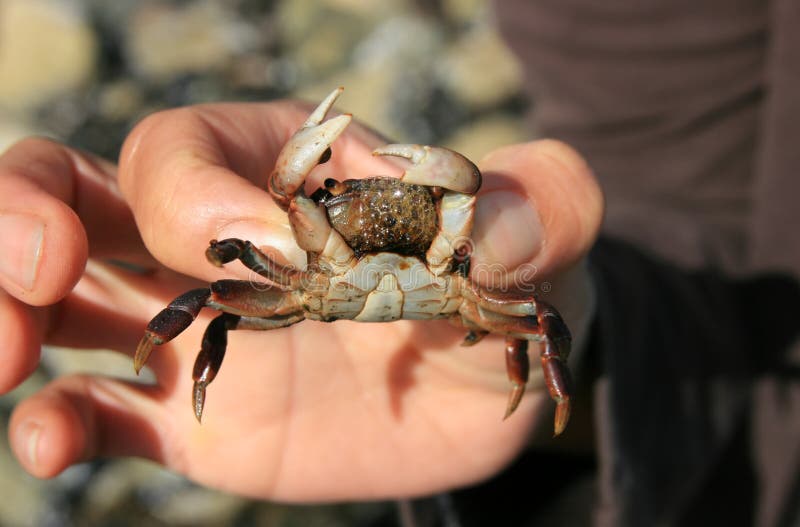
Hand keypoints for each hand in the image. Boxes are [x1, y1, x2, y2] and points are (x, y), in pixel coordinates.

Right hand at [2, 99, 601, 499]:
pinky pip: (103, 409)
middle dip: (26, 215)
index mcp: (284, 167)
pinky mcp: (196, 412)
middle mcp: (216, 236)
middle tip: (36, 268)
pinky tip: (52, 446)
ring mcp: (194, 327)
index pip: (188, 146)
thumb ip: (544, 205)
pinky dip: (60, 423)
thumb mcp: (545, 231)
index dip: (193, 190)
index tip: (253, 249)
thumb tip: (489, 229)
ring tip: (8, 363)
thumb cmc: (505, 281)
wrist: (487, 377)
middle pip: (77, 193)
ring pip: (60, 295)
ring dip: (10, 312)